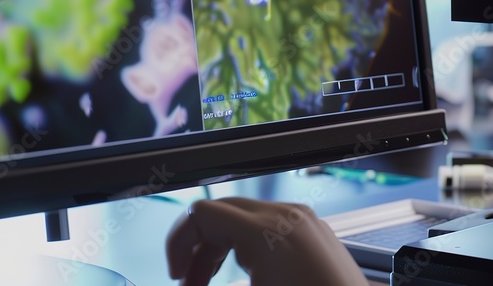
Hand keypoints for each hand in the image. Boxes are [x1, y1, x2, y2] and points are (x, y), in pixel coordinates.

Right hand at [166, 197, 367, 285]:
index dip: (178, 244)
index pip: (201, 213)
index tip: (176, 275)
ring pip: (245, 218)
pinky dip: (249, 246)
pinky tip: (249, 275)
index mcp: (264, 230)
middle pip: (221, 214)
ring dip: (222, 248)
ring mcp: (305, 221)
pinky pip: (271, 227)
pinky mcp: (317, 232)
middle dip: (198, 249)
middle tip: (190, 283)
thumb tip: (186, 282)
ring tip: (214, 282)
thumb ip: (206, 284)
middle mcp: (286, 216)